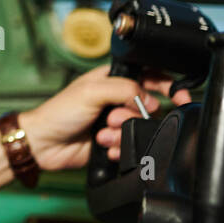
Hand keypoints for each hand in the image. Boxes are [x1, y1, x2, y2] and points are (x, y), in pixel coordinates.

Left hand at [18, 66, 191, 171]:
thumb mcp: (92, 91)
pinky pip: (130, 145)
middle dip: (136, 115)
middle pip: (150, 105)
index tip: (179, 97)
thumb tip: (148, 99)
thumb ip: (125, 89)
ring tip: (102, 134)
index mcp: (113, 79)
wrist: (44, 144)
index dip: (168, 84)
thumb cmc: (60, 112)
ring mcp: (115, 121)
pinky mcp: (113, 141)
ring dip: (123, 133)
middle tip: (115, 118)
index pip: (150, 74)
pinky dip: (120, 148)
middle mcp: (117, 99)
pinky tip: (105, 147)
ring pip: (140, 128)